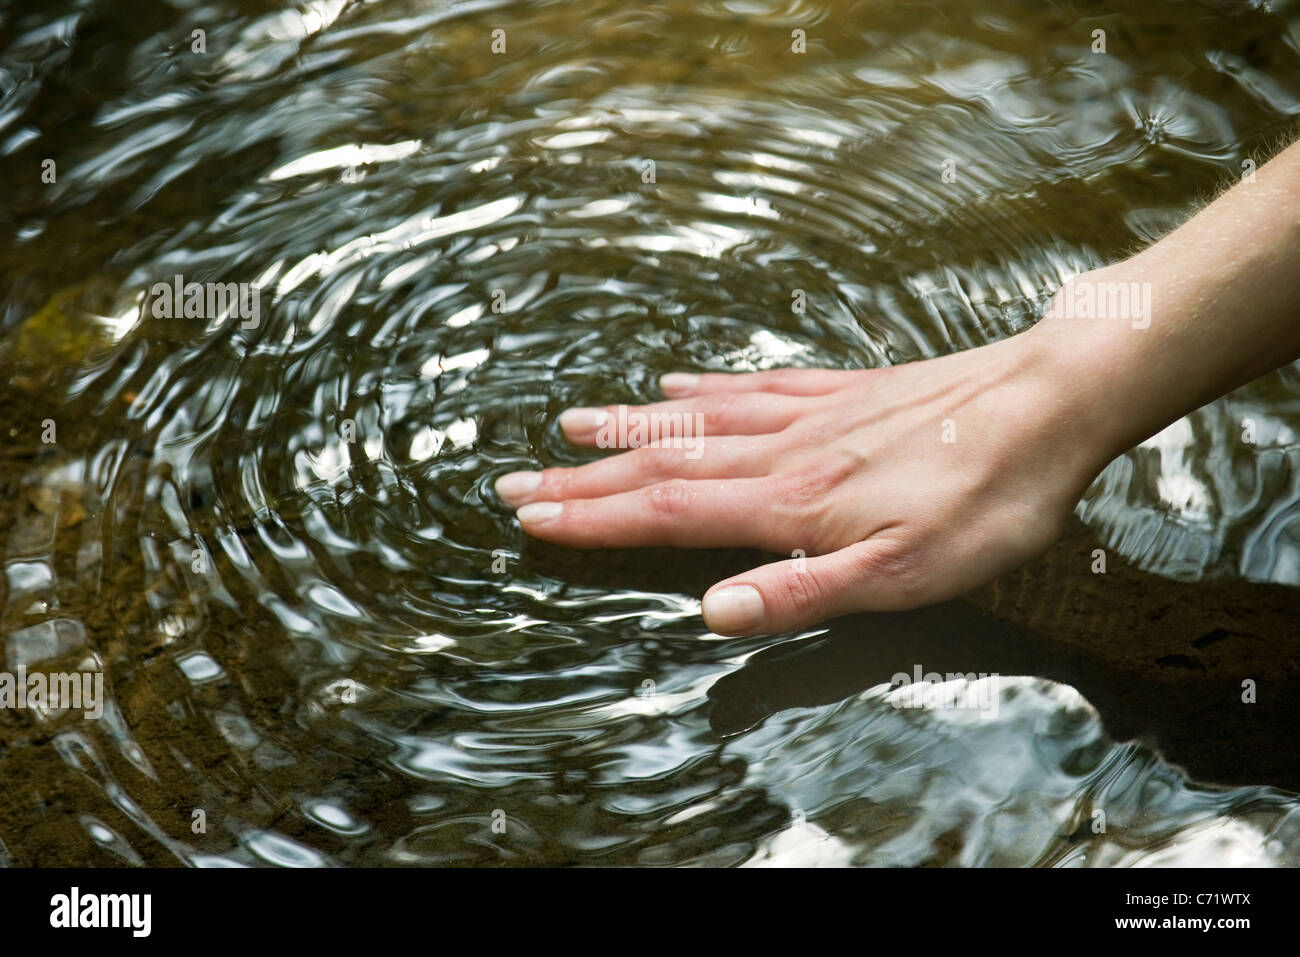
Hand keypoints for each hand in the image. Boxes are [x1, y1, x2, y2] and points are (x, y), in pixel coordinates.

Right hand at [497, 328, 1109, 636]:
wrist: (1049, 402)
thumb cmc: (985, 499)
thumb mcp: (903, 574)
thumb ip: (800, 592)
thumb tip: (711, 613)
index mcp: (787, 503)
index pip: (667, 514)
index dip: (593, 519)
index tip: (529, 517)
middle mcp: (782, 452)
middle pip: (663, 464)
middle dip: (584, 476)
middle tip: (515, 477)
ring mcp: (808, 415)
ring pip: (695, 420)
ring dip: (627, 427)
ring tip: (572, 423)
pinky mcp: (842, 393)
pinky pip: (752, 386)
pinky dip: (703, 388)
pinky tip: (679, 383)